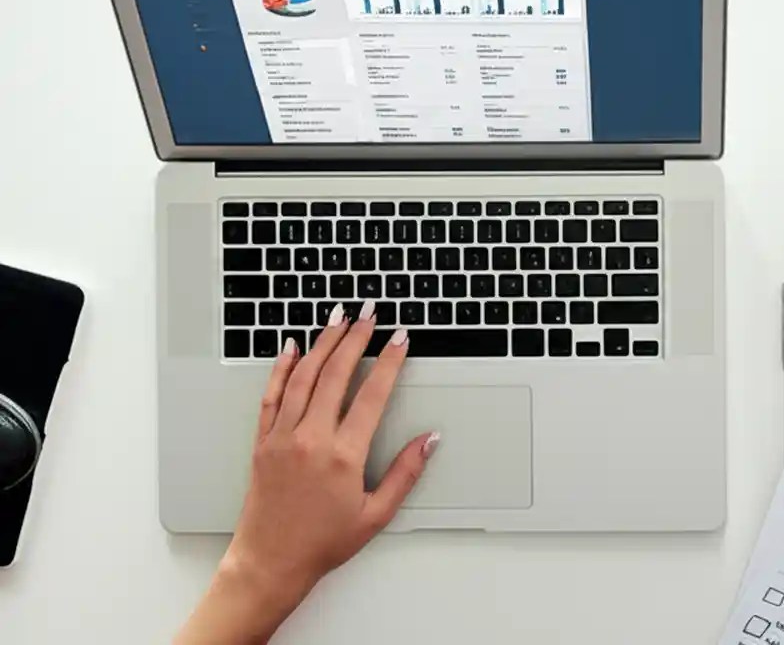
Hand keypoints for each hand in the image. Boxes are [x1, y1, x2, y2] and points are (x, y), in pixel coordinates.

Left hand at [175, 303, 437, 643]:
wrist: (270, 562)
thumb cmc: (323, 543)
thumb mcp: (376, 513)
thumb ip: (405, 472)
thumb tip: (429, 440)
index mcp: (343, 456)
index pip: (372, 395)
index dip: (389, 362)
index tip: (400, 339)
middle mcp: (310, 439)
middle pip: (336, 374)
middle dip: (356, 338)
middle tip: (369, 315)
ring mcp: (282, 437)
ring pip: (303, 377)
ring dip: (322, 343)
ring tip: (337, 319)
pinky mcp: (262, 442)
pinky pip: (272, 395)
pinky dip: (282, 368)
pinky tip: (291, 349)